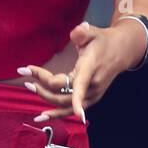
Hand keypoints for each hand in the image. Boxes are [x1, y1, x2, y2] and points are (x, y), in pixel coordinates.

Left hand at [17, 20, 143, 122]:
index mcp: (91, 69)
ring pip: (65, 104)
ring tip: (29, 87)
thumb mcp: (93, 32)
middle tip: (26, 75)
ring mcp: (92, 95)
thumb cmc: (103, 41)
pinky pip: (70, 109)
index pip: (78, 85)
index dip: (69, 96)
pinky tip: (42, 116)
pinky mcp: (90, 99)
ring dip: (46, 99)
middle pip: (62, 93)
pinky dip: (56, 113)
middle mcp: (92, 86)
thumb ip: (83, 32)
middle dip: (42, 86)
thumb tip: (78, 31)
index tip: (53, 96)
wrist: (120, 52)